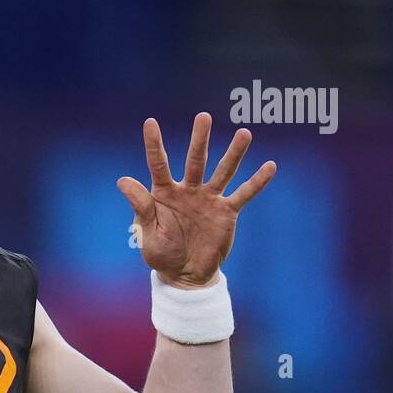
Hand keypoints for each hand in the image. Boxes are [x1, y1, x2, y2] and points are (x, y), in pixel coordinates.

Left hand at [116, 112, 275, 287]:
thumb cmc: (161, 253)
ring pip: (222, 172)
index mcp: (164, 193)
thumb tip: (122, 180)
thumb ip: (140, 206)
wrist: (185, 275)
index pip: (158, 164)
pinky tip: (270, 166)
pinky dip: (257, 182)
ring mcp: (209, 199)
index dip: (154, 144)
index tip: (150, 122)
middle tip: (203, 117)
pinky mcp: (226, 212)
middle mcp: (188, 190)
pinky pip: (244, 194)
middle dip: (199, 139)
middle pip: (194, 160)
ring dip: (233, 153)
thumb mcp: (147, 232)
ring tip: (244, 133)